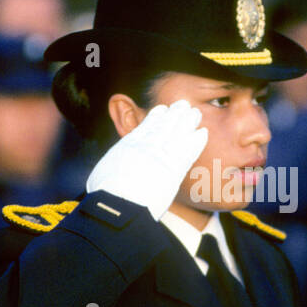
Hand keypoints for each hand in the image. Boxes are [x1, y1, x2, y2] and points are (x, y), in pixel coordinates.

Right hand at [86, 99, 208, 219]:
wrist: (121, 201)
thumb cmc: (107, 192)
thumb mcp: (103, 173)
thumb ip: (112, 167)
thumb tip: (110, 171)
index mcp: (130, 144)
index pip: (146, 125)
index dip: (157, 116)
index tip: (162, 110)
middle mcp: (148, 144)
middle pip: (165, 123)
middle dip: (175, 113)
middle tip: (183, 105)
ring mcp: (163, 153)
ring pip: (179, 130)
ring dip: (188, 120)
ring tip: (195, 113)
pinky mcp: (176, 167)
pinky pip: (190, 148)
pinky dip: (197, 139)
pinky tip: (203, 132)